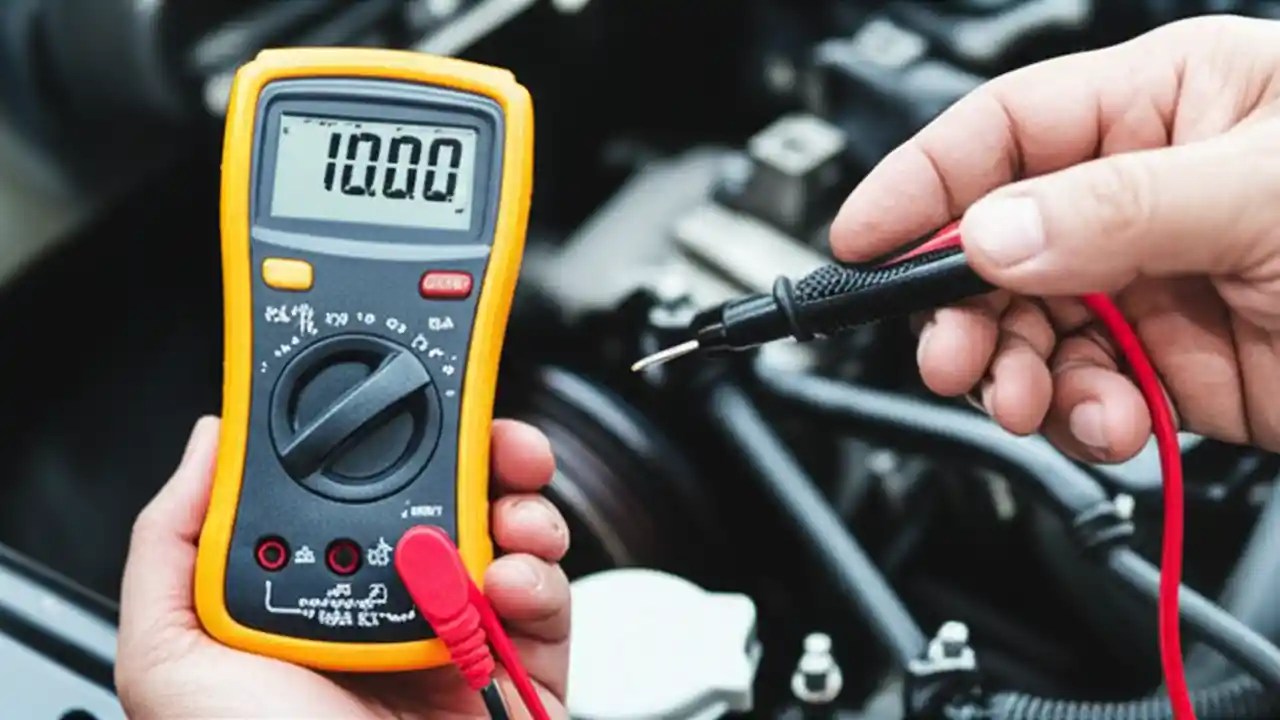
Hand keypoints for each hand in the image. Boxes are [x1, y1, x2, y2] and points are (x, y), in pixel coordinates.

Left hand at [116, 417, 570, 718]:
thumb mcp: (173, 658)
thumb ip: (172, 546)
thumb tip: (212, 443)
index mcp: (316, 590)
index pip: (359, 488)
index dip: (389, 436)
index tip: (406, 395)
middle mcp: (392, 604)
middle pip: (451, 498)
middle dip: (484, 454)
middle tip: (494, 440)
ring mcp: (458, 635)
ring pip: (511, 535)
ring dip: (524, 507)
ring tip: (512, 517)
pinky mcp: (515, 669)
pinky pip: (550, 601)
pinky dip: (543, 578)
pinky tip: (512, 585)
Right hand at [831, 15, 1279, 461]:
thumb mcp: (1262, 187)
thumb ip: (1114, 207)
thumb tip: (990, 232)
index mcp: (1160, 106)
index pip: (1003, 133)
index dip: (921, 183)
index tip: (860, 238)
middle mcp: (1140, 193)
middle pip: (995, 244)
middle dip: (962, 305)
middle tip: (951, 354)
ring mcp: (1152, 283)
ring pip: (1029, 328)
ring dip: (1014, 374)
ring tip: (1029, 401)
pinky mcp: (1174, 365)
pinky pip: (1084, 390)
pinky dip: (1077, 417)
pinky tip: (1104, 421)